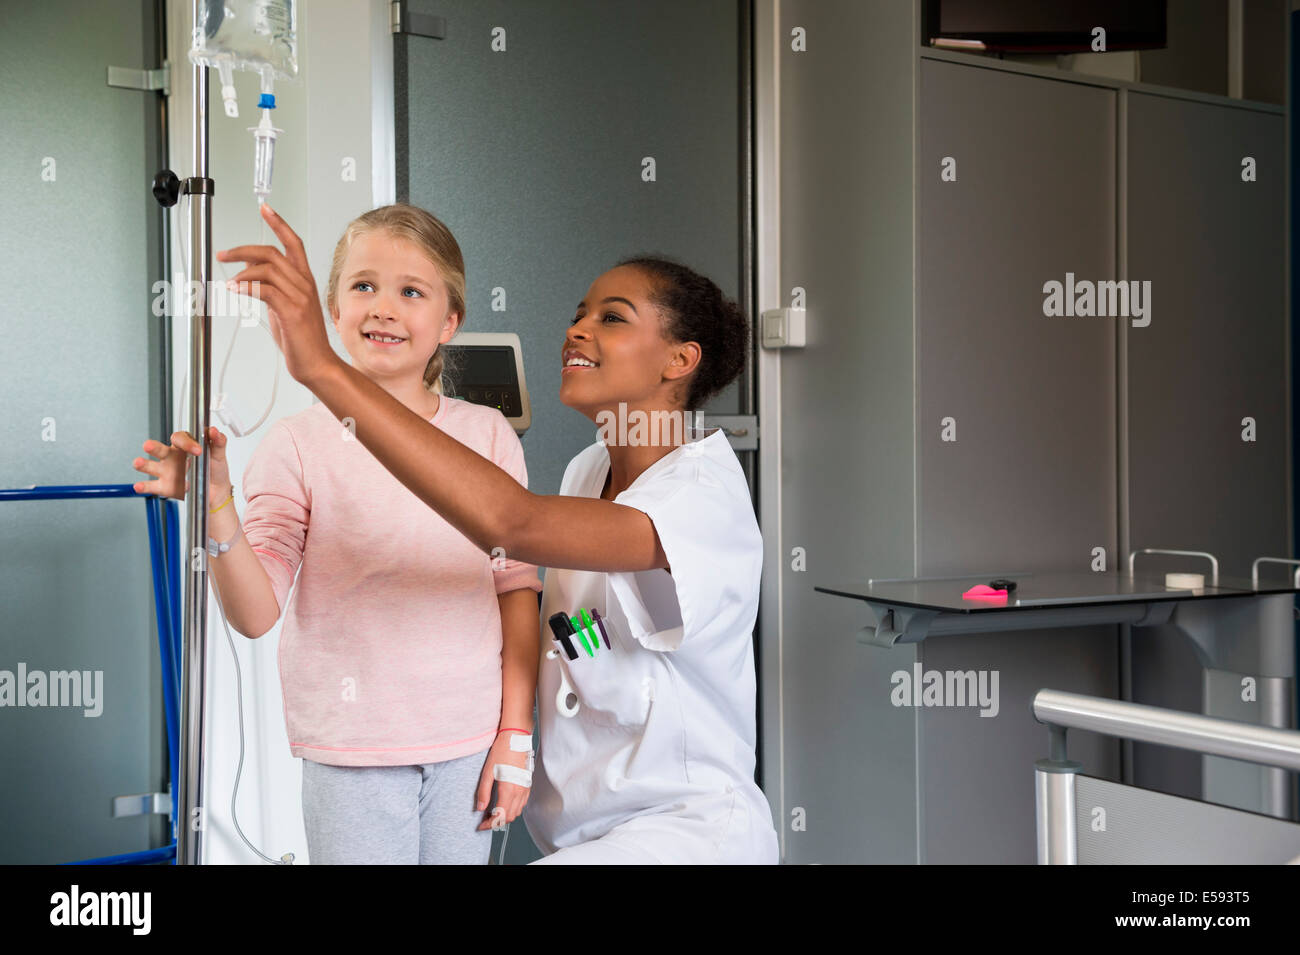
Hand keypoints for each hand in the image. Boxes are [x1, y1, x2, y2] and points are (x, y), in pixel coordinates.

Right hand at [132, 426, 230, 501]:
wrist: (216, 491)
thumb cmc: (215, 469)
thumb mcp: (218, 454)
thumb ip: (218, 442)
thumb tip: (214, 430)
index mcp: (184, 447)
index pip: (180, 439)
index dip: (187, 443)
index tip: (198, 450)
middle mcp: (172, 457)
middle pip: (159, 449)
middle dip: (153, 447)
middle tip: (149, 446)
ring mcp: (166, 472)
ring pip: (151, 466)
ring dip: (144, 464)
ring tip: (138, 463)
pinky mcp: (165, 486)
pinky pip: (152, 486)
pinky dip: (144, 486)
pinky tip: (139, 486)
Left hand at [217, 203, 340, 386]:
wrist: (316, 363)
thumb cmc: (301, 338)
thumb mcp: (283, 305)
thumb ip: (271, 285)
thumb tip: (249, 267)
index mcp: (304, 280)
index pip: (293, 243)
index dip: (278, 223)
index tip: (264, 209)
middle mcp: (304, 284)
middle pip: (272, 252)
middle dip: (243, 249)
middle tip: (223, 255)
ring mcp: (300, 297)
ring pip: (267, 269)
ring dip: (241, 273)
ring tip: (228, 283)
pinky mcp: (292, 312)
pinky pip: (266, 291)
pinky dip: (247, 288)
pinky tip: (235, 291)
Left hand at [475, 731, 531, 831]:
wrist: (516, 738)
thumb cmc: (502, 752)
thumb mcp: (488, 772)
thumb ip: (484, 792)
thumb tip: (480, 808)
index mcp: (509, 790)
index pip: (500, 816)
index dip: (490, 824)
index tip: (481, 825)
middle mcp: (520, 792)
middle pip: (510, 817)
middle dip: (497, 822)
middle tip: (485, 819)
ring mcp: (525, 788)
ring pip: (517, 812)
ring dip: (505, 816)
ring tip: (492, 812)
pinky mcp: (527, 784)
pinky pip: (522, 803)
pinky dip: (513, 808)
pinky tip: (504, 803)